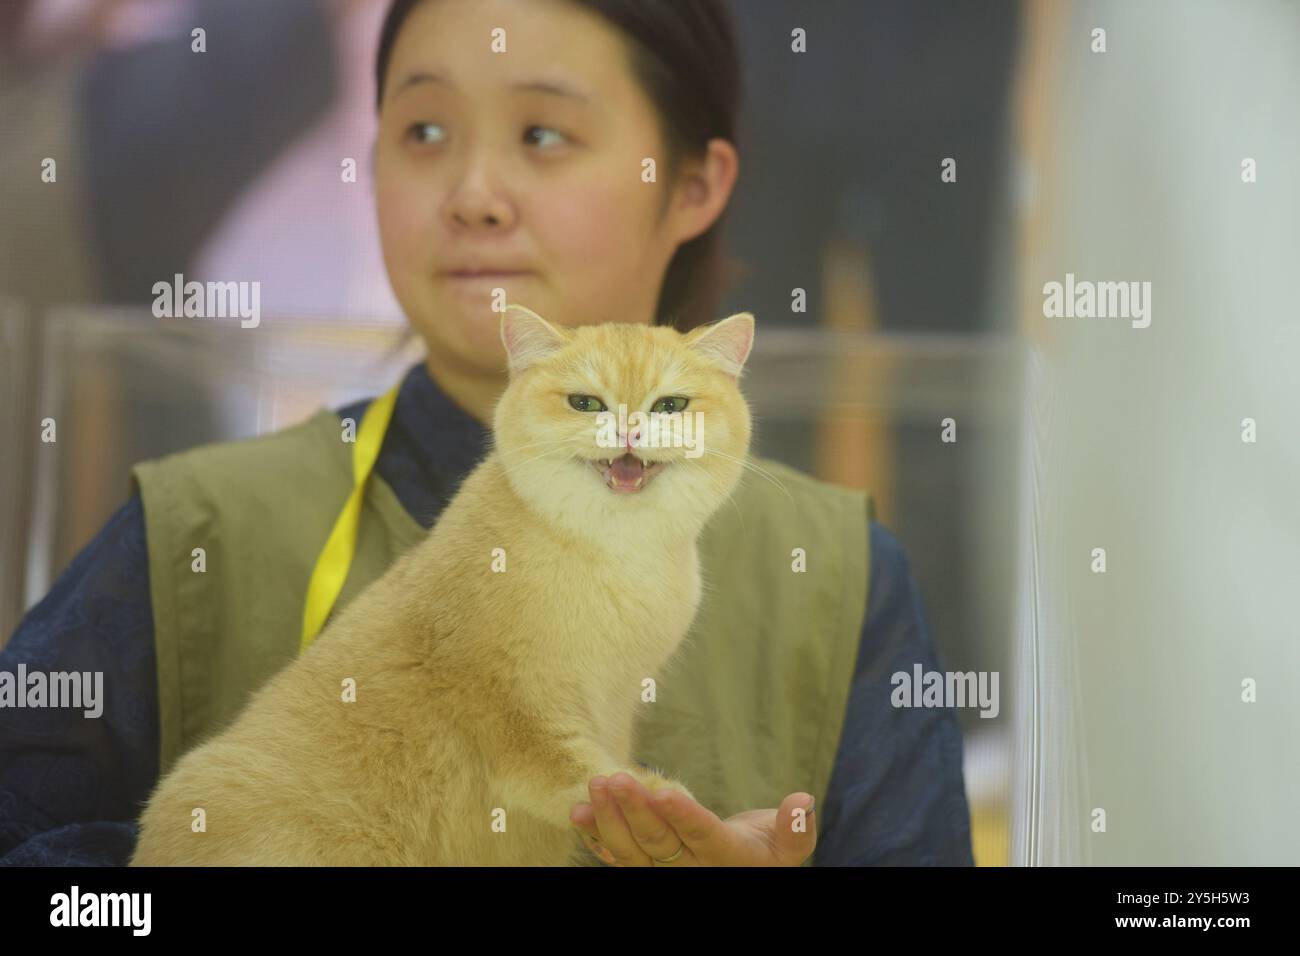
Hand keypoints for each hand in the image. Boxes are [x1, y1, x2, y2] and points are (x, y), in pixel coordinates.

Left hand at [569, 772, 816, 866]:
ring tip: (596, 786)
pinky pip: (617, 854)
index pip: (702, 836)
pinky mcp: (645, 865)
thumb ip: (796, 829)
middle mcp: (692, 870)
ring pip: (632, 851)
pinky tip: (579, 812)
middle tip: (616, 780)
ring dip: (610, 819)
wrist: (742, 870)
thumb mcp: (788, 845)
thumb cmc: (766, 851)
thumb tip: (803, 802)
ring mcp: (664, 871)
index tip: (665, 792)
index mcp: (727, 860)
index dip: (683, 817)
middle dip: (635, 811)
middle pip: (659, 843)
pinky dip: (596, 834)